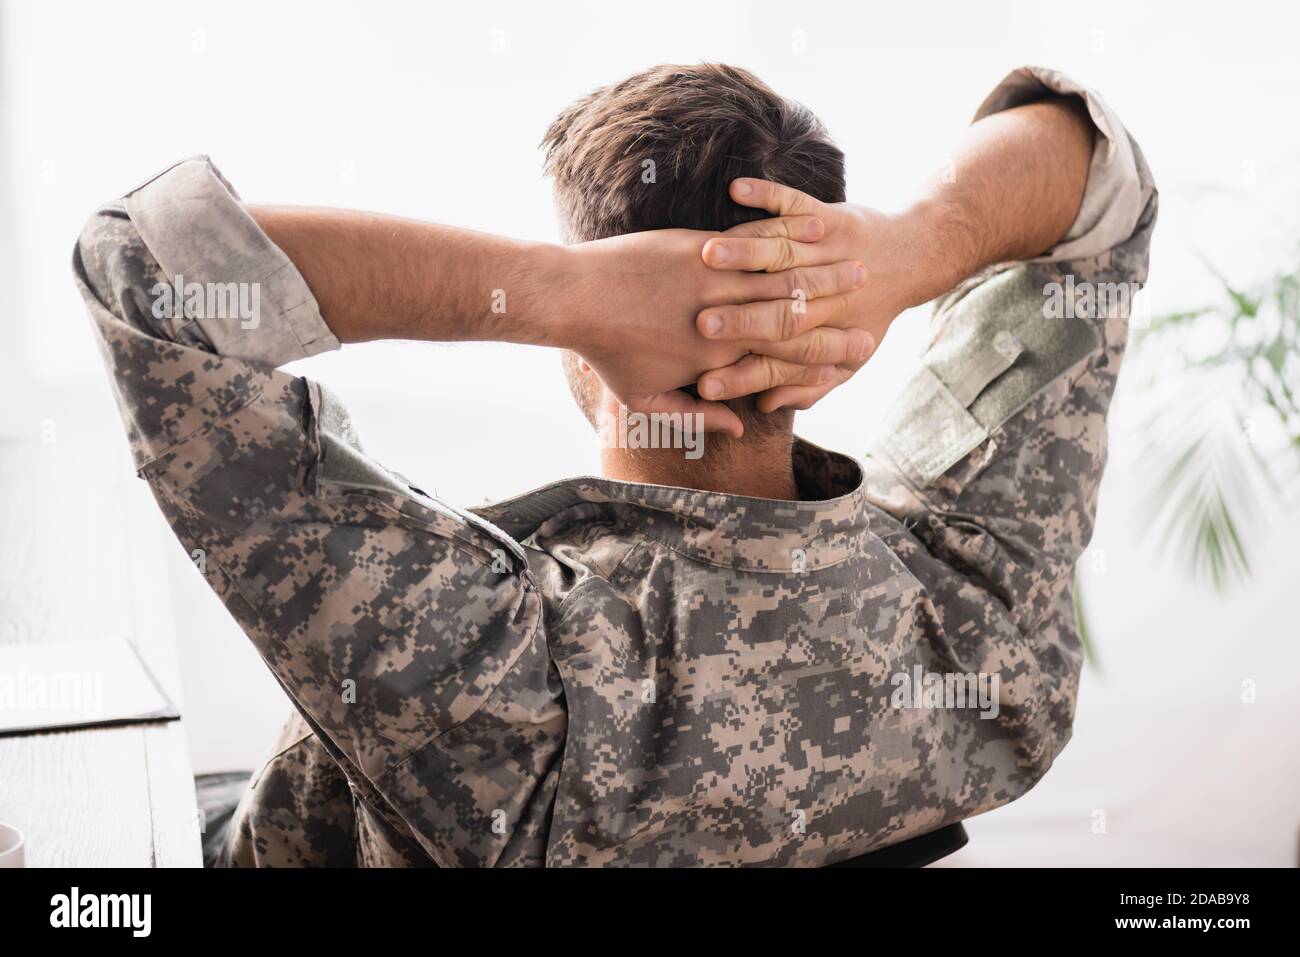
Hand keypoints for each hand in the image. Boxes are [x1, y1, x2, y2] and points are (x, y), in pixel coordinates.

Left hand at [552, 219, 872, 435]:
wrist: (574, 298)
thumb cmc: (607, 353)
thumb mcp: (646, 399)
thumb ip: (697, 417)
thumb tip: (741, 426)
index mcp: (717, 360)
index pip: (786, 358)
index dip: (829, 353)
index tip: (863, 348)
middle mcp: (723, 320)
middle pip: (793, 312)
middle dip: (838, 302)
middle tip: (872, 293)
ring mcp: (712, 281)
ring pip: (778, 276)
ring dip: (821, 268)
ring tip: (855, 260)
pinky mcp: (698, 248)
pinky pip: (748, 243)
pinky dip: (782, 240)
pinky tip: (814, 232)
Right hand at [694, 178, 932, 411]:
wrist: (914, 257)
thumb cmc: (871, 313)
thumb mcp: (850, 363)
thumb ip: (807, 387)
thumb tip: (766, 405)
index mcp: (825, 335)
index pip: (777, 362)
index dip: (741, 376)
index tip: (707, 386)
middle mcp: (825, 295)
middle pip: (776, 311)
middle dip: (739, 319)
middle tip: (701, 325)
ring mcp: (825, 252)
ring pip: (780, 253)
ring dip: (745, 253)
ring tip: (708, 257)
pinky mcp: (825, 216)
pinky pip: (792, 202)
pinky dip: (767, 195)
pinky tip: (737, 189)